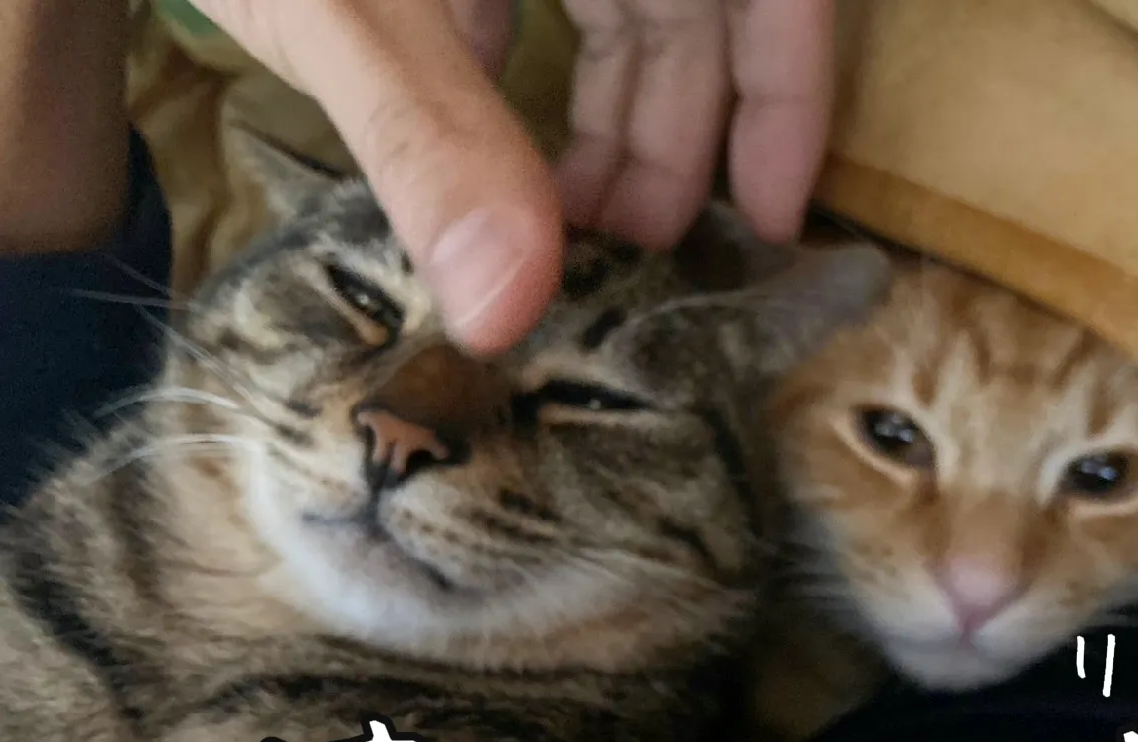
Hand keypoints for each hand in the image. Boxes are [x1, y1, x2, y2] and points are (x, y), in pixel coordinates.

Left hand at [191, 0, 834, 351]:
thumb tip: (509, 315)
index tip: (772, 217)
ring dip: (604, 116)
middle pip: (697, 14)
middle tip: (629, 252)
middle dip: (673, 140)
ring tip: (565, 223)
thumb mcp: (346, 10)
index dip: (792, 98)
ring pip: (625, 6)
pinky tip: (481, 117)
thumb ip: (432, 144)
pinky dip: (529, 61)